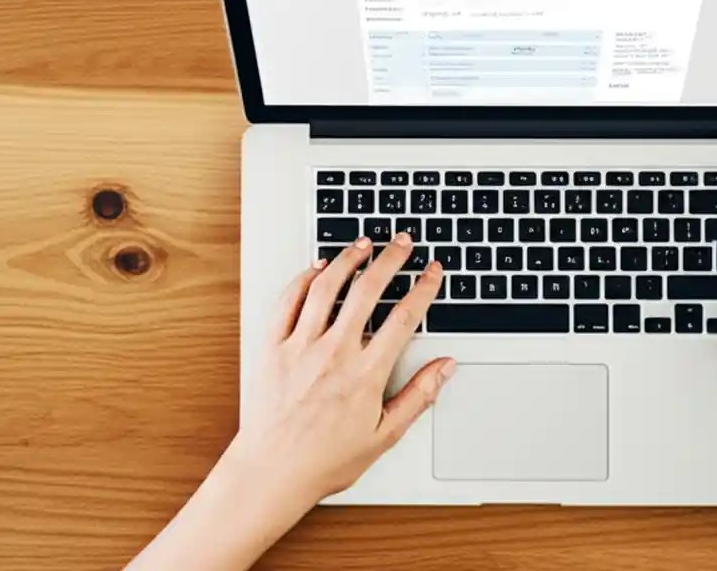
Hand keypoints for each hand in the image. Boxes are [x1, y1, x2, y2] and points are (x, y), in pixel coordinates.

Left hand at [126, 232, 453, 570]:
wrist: (271, 472)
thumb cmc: (325, 460)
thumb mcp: (384, 435)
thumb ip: (418, 396)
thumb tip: (445, 368)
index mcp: (365, 374)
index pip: (404, 317)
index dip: (424, 288)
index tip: (432, 272)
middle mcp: (333, 354)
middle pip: (368, 290)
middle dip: (391, 259)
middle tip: (402, 243)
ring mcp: (299, 347)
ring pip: (327, 287)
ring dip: (348, 259)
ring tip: (364, 244)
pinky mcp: (271, 347)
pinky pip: (288, 301)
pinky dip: (304, 279)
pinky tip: (317, 268)